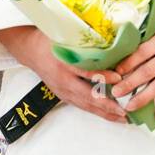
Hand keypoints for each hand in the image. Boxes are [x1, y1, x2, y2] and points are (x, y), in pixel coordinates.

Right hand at [0, 25, 125, 123]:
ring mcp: (62, 90)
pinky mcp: (63, 95)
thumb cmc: (49, 40)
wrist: (30, 50)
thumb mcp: (65, 35)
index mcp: (64, 63)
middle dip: (107, 105)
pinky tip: (108, 115)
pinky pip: (81, 106)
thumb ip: (83, 39)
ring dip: (104, 113)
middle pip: (87, 95)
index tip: (118, 78)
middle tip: (124, 111)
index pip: (86, 72)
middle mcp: (63, 80)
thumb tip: (109, 36)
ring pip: (85, 105)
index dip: (102, 76)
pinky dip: (96, 111)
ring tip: (121, 118)